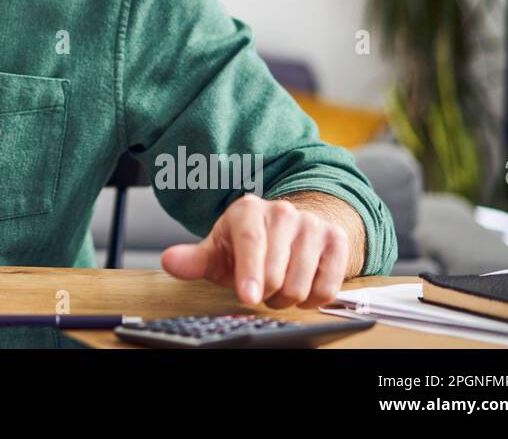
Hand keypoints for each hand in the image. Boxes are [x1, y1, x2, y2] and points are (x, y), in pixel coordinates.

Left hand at [160, 194, 350, 308]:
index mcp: (248, 210)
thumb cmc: (246, 245)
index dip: (249, 273)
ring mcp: (312, 224)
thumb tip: (170, 261)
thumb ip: (194, 260)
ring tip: (278, 289)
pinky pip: (328, 286)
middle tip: (260, 291)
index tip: (248, 297)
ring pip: (302, 283)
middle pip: (276, 270)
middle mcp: (283, 211)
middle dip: (265, 293)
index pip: (250, 241)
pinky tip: (301, 288)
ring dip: (287, 299)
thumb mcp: (218, 251)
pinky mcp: (337, 240)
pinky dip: (313, 299)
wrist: (288, 230)